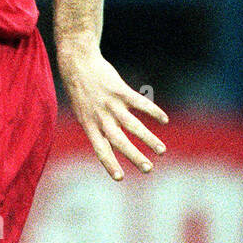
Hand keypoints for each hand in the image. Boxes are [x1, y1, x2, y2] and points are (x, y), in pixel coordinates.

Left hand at [58, 41, 167, 180]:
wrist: (77, 63)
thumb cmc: (80, 91)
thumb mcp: (82, 113)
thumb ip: (97, 129)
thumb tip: (113, 146)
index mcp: (89, 125)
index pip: (100, 149)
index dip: (109, 164)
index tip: (120, 178)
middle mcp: (100, 117)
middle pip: (119, 141)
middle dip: (134, 156)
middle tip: (148, 169)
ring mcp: (110, 104)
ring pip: (132, 125)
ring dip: (148, 139)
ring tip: (161, 150)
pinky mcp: (120, 90)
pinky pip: (140, 103)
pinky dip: (153, 111)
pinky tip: (164, 119)